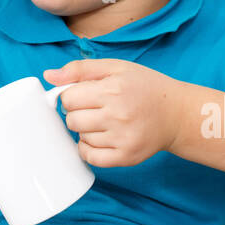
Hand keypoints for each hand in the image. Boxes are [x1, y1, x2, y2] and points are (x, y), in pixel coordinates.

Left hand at [43, 58, 185, 167]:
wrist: (177, 114)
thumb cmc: (144, 87)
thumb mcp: (116, 67)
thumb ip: (80, 69)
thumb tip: (48, 76)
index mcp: (113, 89)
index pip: (68, 98)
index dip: (72, 95)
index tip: (84, 95)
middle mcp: (118, 115)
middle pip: (72, 120)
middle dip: (76, 113)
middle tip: (93, 109)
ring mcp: (123, 138)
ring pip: (81, 138)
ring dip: (85, 130)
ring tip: (104, 121)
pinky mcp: (126, 157)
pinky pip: (91, 157)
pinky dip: (89, 149)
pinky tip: (101, 138)